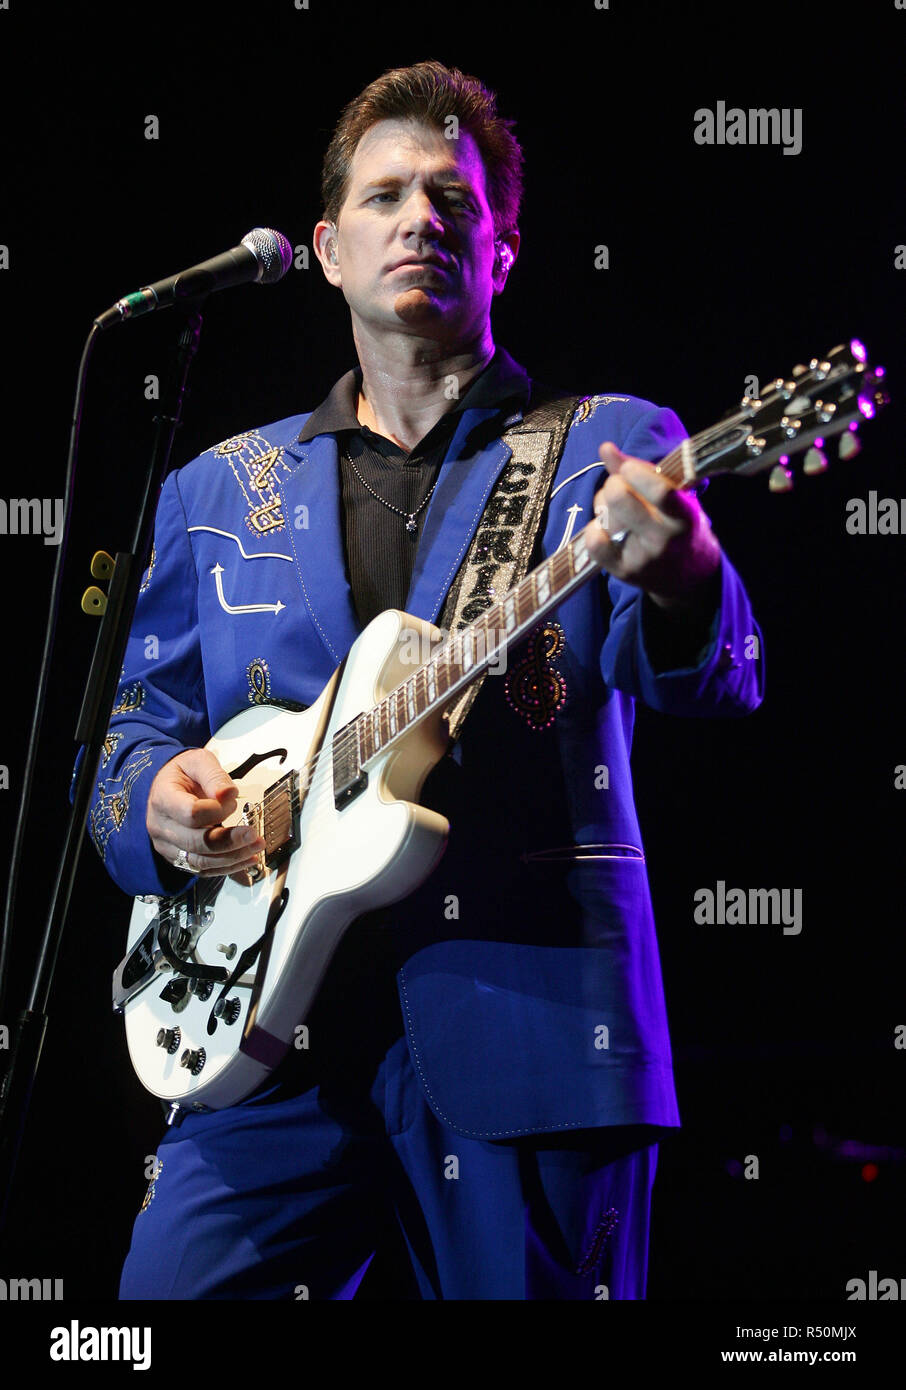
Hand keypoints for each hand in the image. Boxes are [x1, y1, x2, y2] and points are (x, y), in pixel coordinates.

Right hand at [146, 748, 263, 878]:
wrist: (166, 786)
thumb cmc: (183, 774)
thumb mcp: (198, 761)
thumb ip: (214, 776)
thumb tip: (228, 794)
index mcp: (163, 799)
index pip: (190, 813)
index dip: (216, 811)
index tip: (233, 801)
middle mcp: (160, 826)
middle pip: (196, 842)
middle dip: (229, 841)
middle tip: (254, 835)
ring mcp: (167, 846)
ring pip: (200, 861)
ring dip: (232, 857)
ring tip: (256, 846)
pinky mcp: (178, 858)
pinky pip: (202, 870)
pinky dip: (227, 867)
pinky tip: (247, 858)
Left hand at [583, 441, 720, 607]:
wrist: (688, 576)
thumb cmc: (679, 525)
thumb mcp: (674, 496)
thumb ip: (641, 470)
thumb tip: (605, 448)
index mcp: (683, 516)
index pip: (660, 492)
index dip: (636, 472)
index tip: (628, 467)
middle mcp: (664, 539)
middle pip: (619, 498)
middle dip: (614, 483)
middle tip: (620, 485)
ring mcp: (642, 558)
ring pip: (604, 516)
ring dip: (604, 505)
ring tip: (618, 510)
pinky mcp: (623, 572)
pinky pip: (593, 541)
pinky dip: (594, 528)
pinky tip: (606, 528)